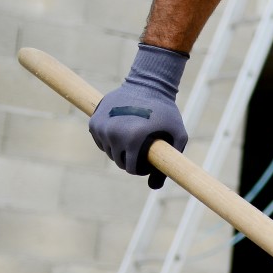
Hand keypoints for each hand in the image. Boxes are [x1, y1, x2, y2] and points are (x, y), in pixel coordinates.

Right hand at [89, 44, 190, 189]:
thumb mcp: (178, 135)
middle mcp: (114, 133)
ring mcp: (102, 126)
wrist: (148, 84)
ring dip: (120, 150)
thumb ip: (170, 162)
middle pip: (118, 161)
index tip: (147, 164)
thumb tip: (154, 188)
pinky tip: (123, 131)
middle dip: (129, 160)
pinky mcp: (94, 121)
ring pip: (108, 151)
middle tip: (141, 151)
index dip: (140, 169)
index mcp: (133, 138)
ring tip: (134, 139)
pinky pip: (100, 140)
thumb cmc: (166, 111)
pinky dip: (110, 140)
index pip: (130, 168)